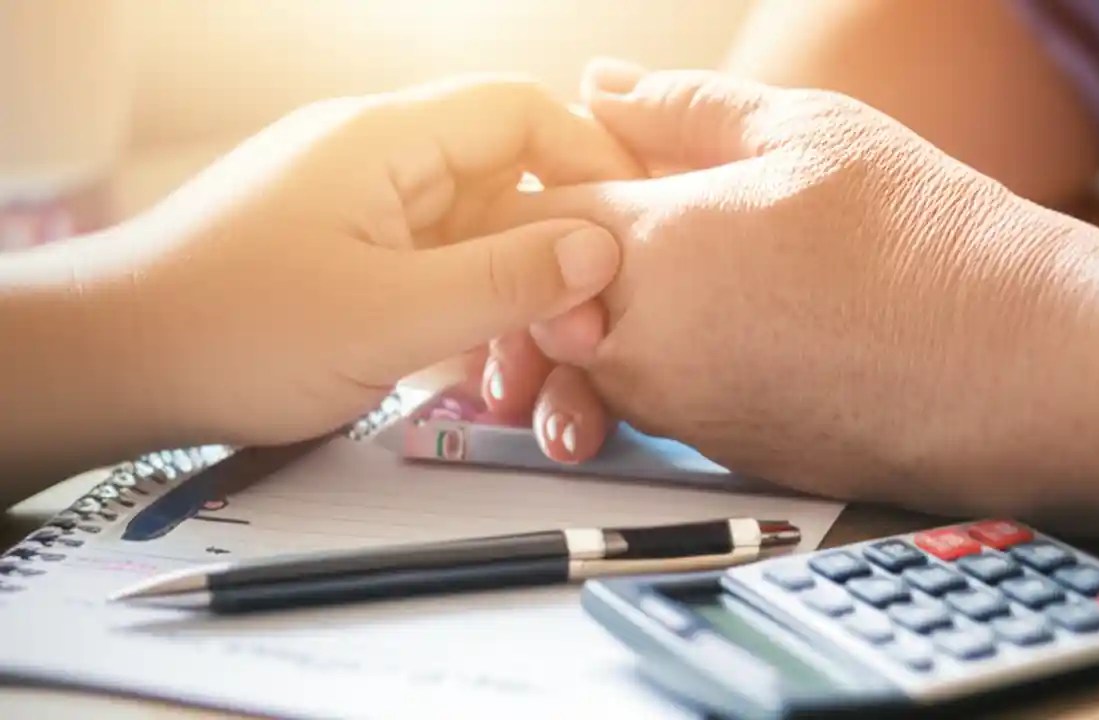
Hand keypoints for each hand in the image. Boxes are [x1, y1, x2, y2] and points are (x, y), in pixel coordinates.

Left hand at [89, 77, 639, 446]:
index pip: (523, 112)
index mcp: (388, 142)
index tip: (632, 228)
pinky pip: (435, 276)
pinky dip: (466, 321)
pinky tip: (477, 377)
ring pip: (475, 241)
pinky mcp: (349, 260)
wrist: (115, 366)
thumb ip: (505, 281)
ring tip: (529, 371)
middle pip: (508, 184)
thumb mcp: (391, 314)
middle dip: (554, 259)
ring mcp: (362, 213)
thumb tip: (601, 248)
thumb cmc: (231, 330)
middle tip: (582, 333)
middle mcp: (379, 164)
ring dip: (511, 302)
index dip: (591, 161)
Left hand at [482, 62, 1098, 511]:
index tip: (608, 166)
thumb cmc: (920, 237)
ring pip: (593, 354)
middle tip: (661, 220)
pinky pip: (652, 400)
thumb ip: (678, 107)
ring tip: (724, 273)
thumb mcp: (802, 131)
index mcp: (646, 246)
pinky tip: (753, 327)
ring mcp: (676, 411)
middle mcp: (639, 344)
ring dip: (621, 311)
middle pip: (544, 297)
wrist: (1014, 366)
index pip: (530, 211)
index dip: (558, 181)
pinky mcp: (716, 453)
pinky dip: (671, 360)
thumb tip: (599, 83)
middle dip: (573, 256)